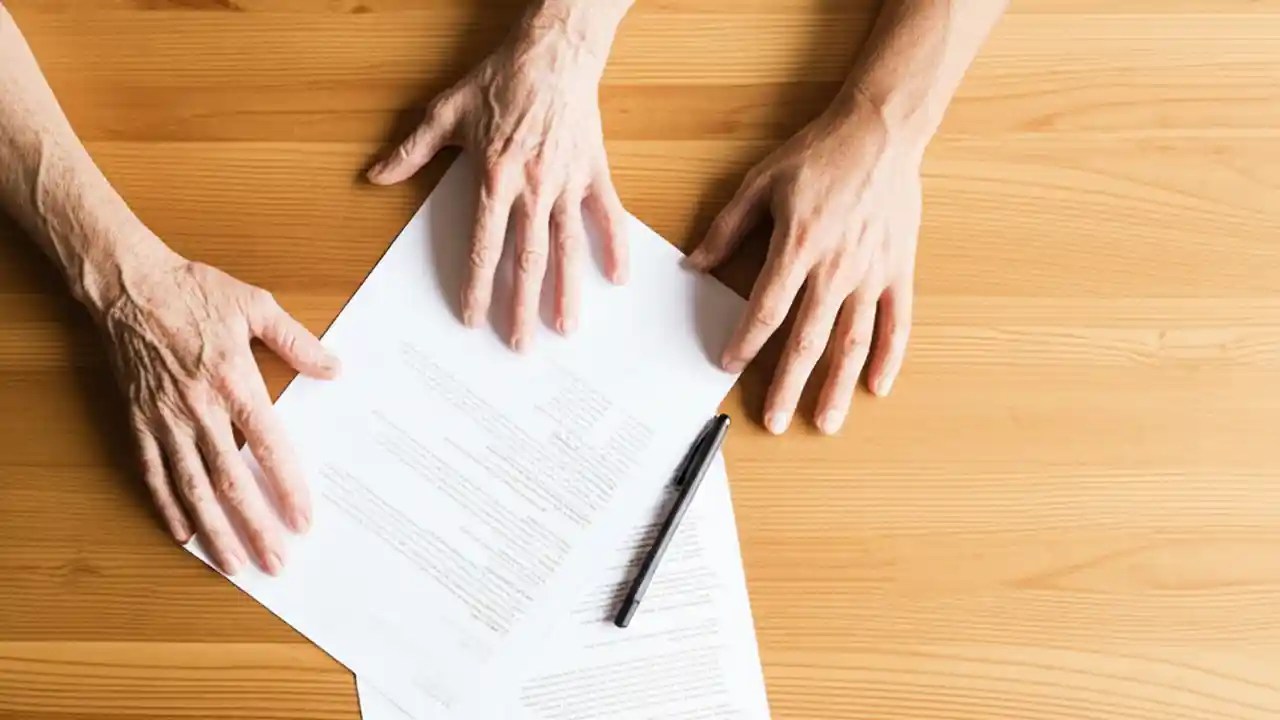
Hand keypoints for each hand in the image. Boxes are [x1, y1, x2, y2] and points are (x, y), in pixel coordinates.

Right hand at [96, 242, 338, 574]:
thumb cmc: (194, 292)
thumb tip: (334, 369)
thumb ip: (297, 342)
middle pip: (229, 479)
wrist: (128, 284)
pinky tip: (184, 534)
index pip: (267, 445)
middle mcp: (198, 408)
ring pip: (191, 486)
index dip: (286, 486)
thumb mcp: (255, 306)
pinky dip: (168, 506)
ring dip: (214, 530)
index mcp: (232, 381)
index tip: (302, 519)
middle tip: (276, 562)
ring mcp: (164, 418)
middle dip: (255, 526)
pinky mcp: (138, 420)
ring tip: (235, 564)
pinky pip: (153, 472)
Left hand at [368, 7, 628, 349]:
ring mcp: (568, 183)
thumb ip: (413, 150)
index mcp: (495, 178)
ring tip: (567, 327)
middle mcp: (534, 188)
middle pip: (527, 259)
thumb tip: (376, 176)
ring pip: (567, 248)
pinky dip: (615, 247)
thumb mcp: (446, 111)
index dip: (478, 285)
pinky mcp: (594, 173)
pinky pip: (608, 216)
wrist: (553, 52)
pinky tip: (618, 279)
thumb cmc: (501, 79)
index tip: (473, 318)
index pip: (484, 246)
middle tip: (520, 344)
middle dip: (521, 306)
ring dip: (567, 291)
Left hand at [689, 97, 922, 435]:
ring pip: (854, 343)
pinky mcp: (900, 270)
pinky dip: (889, 358)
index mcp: (798, 247)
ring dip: (837, 387)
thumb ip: (727, 228)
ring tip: (824, 423)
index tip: (729, 365)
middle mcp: (837, 268)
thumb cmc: (819, 154)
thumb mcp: (761, 182)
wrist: (881, 132)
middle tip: (774, 421)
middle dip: (789, 385)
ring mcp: (873, 273)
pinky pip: (897, 324)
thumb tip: (695, 263)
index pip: (767, 309)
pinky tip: (876, 387)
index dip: (746, 341)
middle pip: (809, 340)